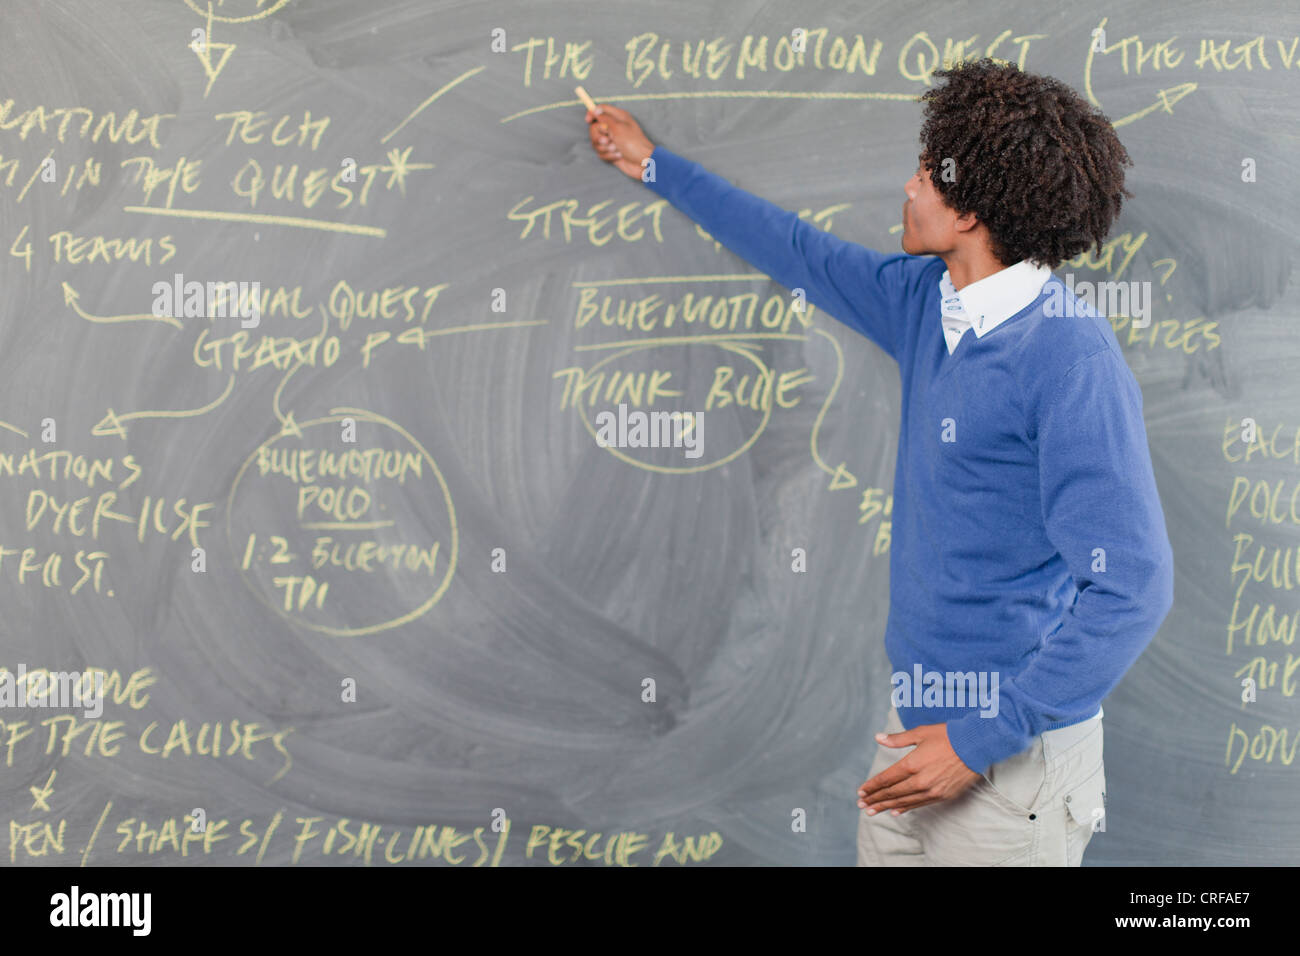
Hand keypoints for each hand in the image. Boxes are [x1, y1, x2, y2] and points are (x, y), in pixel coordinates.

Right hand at [585, 103, 654, 179]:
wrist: (642, 164)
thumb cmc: (633, 143)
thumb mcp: (618, 127)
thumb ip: (604, 118)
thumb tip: (595, 111)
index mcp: (618, 117)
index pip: (600, 110)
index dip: (592, 114)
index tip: (588, 121)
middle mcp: (614, 127)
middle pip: (594, 128)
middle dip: (598, 136)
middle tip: (607, 140)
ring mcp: (612, 140)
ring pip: (596, 142)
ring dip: (604, 147)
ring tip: (615, 149)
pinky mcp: (611, 151)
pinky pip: (601, 152)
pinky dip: (608, 156)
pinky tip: (618, 156)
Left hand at [857, 722, 980, 814]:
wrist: (976, 746)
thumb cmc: (948, 736)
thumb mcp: (920, 733)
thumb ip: (897, 739)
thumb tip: (878, 738)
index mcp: (911, 764)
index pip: (886, 779)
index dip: (872, 786)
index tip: (861, 791)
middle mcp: (920, 781)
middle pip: (892, 793)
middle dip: (875, 799)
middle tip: (862, 805)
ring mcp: (932, 790)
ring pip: (904, 801)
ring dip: (886, 806)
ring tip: (873, 811)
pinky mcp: (943, 795)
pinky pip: (920, 805)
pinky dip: (906, 808)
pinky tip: (896, 811)